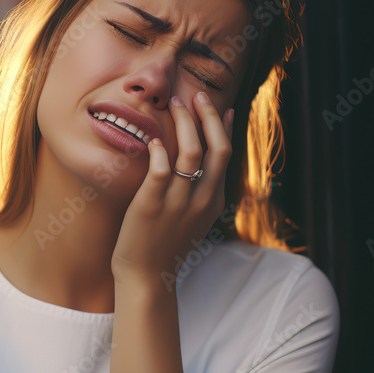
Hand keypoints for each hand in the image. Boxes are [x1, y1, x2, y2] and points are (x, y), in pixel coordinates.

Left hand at [110, 91, 234, 289]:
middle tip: (196, 95)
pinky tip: (155, 138)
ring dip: (185, 124)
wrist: (146, 276)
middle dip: (208, 116)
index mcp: (214, 201)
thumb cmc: (165, 244)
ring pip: (191, 153)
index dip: (224, 127)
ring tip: (173, 105)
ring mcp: (177, 202)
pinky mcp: (151, 205)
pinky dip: (160, 150)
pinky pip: (160, 170)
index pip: (226, 154)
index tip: (220, 106)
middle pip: (216, 148)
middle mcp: (201, 199)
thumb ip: (201, 191)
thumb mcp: (194, 217)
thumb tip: (203, 161)